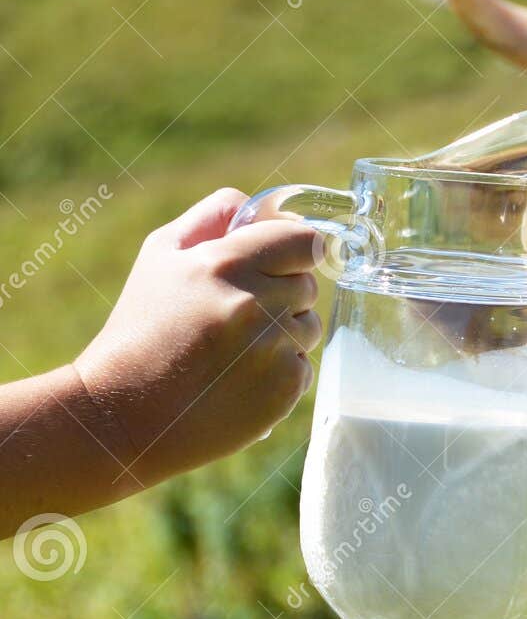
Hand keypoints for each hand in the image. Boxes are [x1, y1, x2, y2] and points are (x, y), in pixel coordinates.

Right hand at [73, 188, 322, 481]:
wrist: (124, 413)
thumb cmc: (141, 328)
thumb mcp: (160, 257)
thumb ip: (211, 219)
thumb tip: (260, 205)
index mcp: (226, 264)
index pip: (305, 241)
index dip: (298, 249)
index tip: (286, 259)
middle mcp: (256, 305)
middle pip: (308, 285)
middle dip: (282, 292)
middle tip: (238, 313)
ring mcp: (273, 349)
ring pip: (310, 326)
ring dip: (284, 332)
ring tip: (234, 348)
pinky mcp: (284, 389)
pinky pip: (305, 366)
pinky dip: (280, 370)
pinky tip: (237, 378)